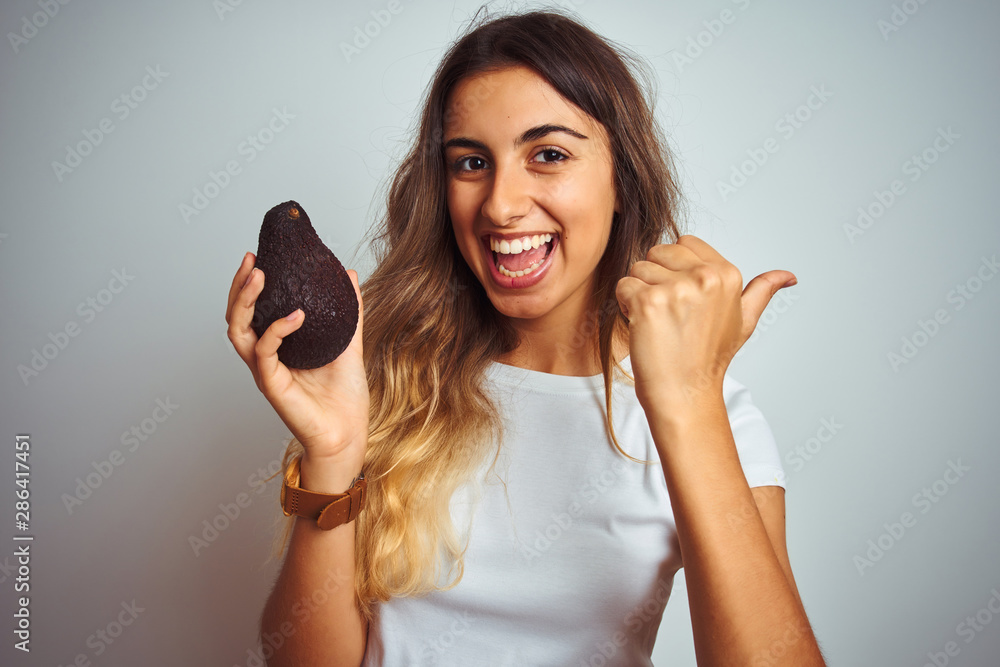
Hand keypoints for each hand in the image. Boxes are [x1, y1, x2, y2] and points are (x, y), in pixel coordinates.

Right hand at [225, 252, 368, 463]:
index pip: (252, 310)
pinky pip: (264, 352)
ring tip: (258, 277)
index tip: (260, 257)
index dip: (250, 284)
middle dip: (239, 286)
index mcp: (278, 347)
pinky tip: (296, 315)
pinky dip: (276, 330)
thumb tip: (349, 274)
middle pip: (235, 316)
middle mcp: (265, 357)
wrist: (348, 432)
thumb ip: (349, 311)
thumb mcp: (350, 342)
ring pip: (238, 331)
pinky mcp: (272, 385)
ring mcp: (265, 371)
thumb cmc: (344, 396)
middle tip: (252, 261)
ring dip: (244, 301)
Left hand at [614, 235, 795, 412]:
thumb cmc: (709, 359)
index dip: (675, 268)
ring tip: (656, 321)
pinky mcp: (649, 301)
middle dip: (655, 278)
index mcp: (727, 275)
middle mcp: (705, 277)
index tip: (682, 297)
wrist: (685, 393)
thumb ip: (762, 291)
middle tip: (667, 312)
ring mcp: (676, 289)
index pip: (685, 243)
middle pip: (658, 252)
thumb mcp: (744, 321)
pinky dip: (625, 305)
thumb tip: (789, 276)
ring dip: (639, 293)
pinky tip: (642, 326)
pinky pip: (624, 286)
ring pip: (638, 269)